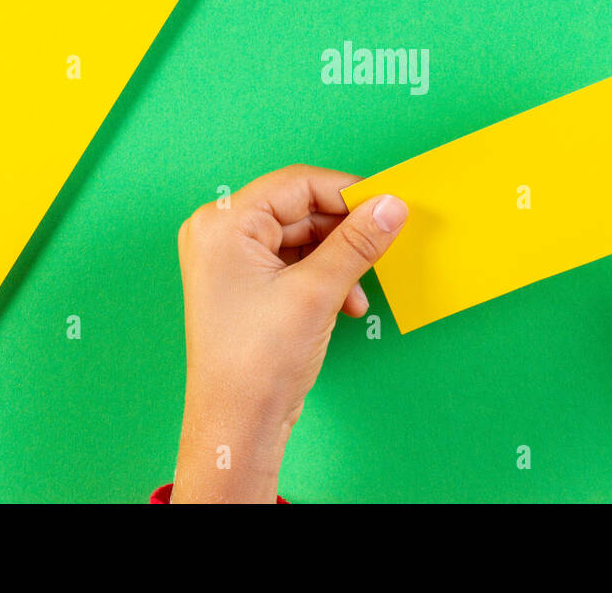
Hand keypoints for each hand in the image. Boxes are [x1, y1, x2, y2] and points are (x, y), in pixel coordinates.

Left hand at [170, 165, 407, 501]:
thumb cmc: (256, 363)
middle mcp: (221, 235)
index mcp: (223, 224)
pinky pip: (296, 262)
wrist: (237, 427)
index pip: (296, 184)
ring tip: (360, 289)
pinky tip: (348, 303)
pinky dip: (326, 276)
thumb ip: (357, 242)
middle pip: (299, 208)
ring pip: (302, 237)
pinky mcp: (247, 286)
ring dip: (339, 258)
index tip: (387, 204)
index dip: (346, 192)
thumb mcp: (317, 292)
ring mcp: (232, 262)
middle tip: (384, 243)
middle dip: (344, 231)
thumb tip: (390, 206)